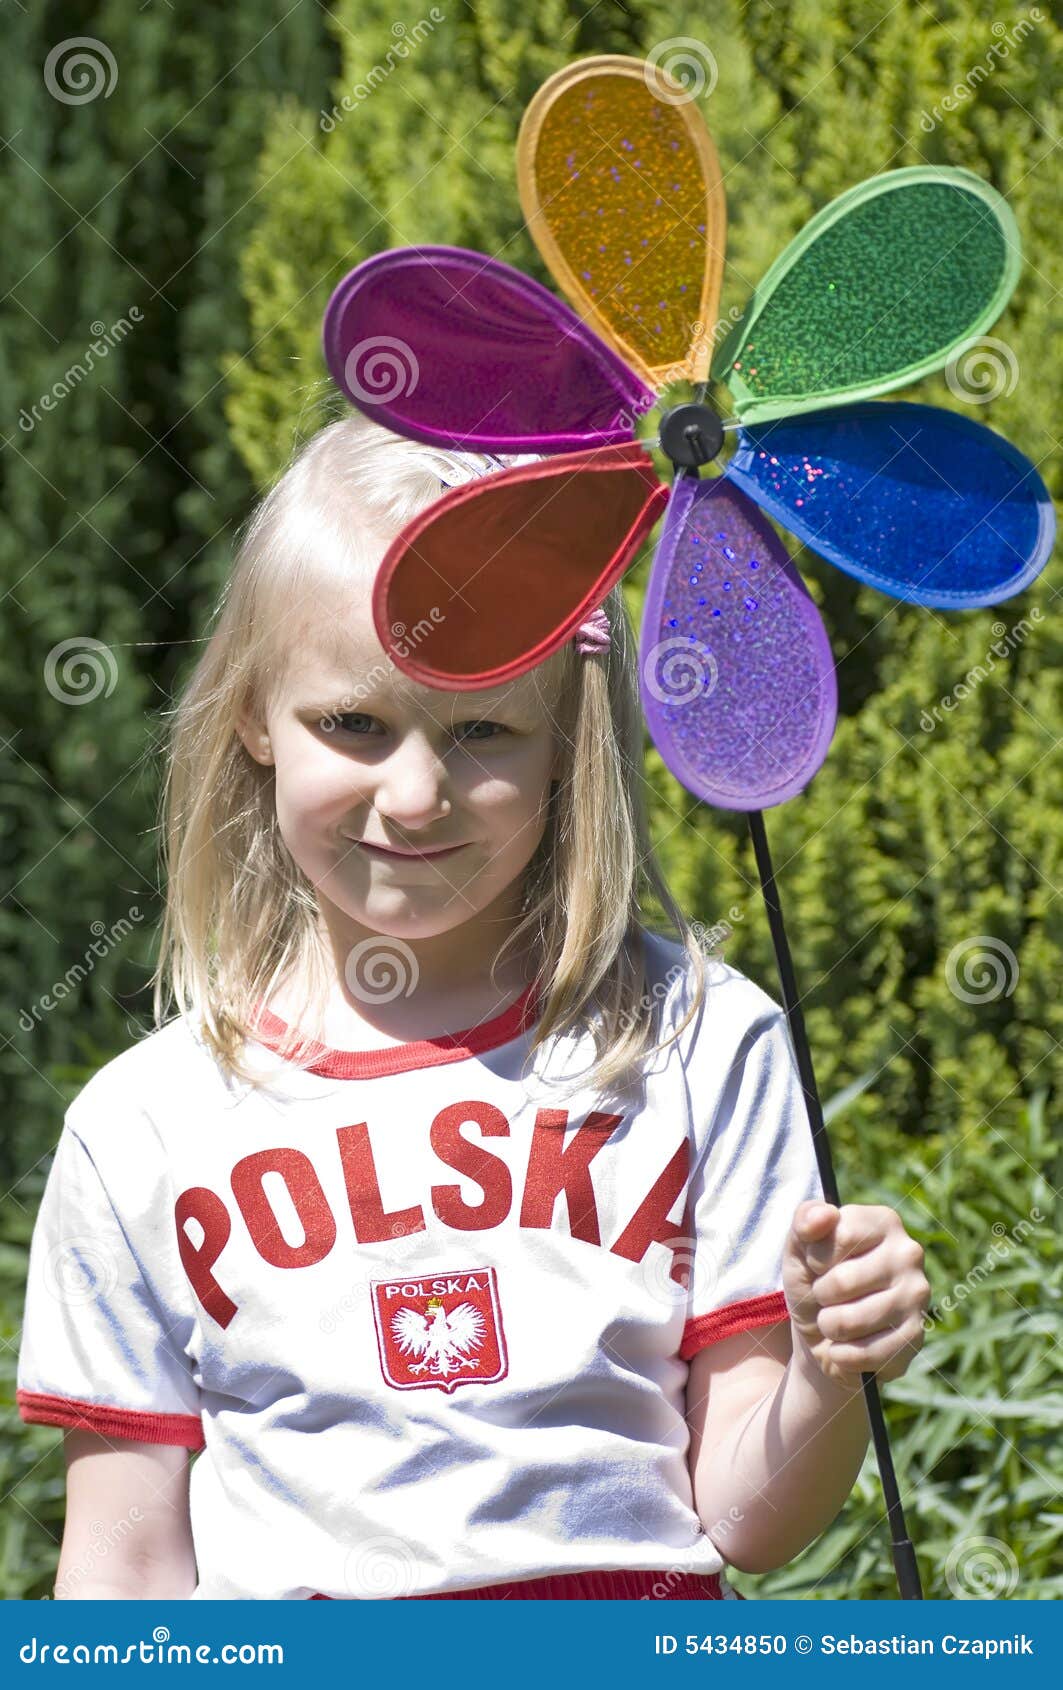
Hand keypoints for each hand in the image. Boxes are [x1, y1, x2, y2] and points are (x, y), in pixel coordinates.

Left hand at [782, 1201, 930, 1388]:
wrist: (824, 1334)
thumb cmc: (814, 1280)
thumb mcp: (799, 1248)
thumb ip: (804, 1221)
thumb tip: (824, 1214)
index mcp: (884, 1222)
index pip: (839, 1236)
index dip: (815, 1257)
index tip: (818, 1263)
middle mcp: (909, 1254)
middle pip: (842, 1281)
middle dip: (820, 1295)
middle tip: (826, 1296)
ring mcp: (917, 1296)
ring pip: (849, 1321)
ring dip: (829, 1325)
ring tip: (835, 1320)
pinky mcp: (915, 1337)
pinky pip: (863, 1353)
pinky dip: (842, 1354)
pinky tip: (847, 1345)